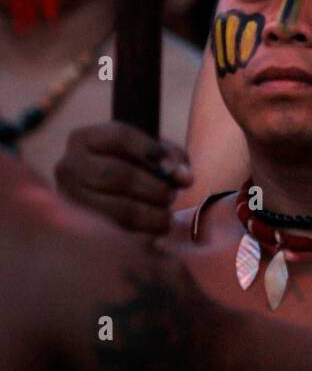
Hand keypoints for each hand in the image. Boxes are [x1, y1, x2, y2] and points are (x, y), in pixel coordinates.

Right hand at [55, 122, 192, 233]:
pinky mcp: (78, 230)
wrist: (93, 193)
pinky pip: (117, 234)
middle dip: (155, 188)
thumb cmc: (126, 166)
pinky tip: (155, 232)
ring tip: (165, 215)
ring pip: (119, 209)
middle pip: (119, 175)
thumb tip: (184, 177)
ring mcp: (69, 200)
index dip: (153, 151)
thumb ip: (167, 156)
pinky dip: (143, 234)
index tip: (178, 169)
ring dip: (152, 214)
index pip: (122, 136)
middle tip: (172, 195)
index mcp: (83, 138)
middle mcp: (68, 166)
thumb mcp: (143, 151)